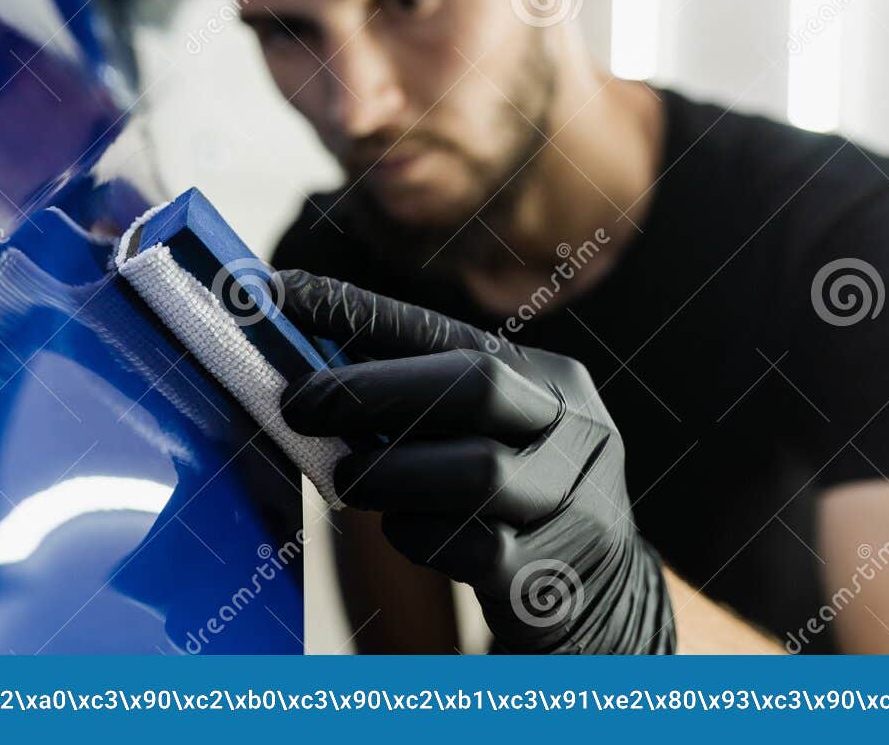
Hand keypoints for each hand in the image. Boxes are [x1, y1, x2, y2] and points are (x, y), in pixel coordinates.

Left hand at [276, 269, 674, 653]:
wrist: (603, 594)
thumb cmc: (514, 496)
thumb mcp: (494, 433)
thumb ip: (425, 399)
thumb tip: (307, 359)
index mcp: (553, 379)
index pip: (449, 332)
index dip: (365, 312)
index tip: (284, 295)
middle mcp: (575, 429)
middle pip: (476, 386)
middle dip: (374, 388)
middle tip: (298, 403)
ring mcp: (571, 502)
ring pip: (475, 472)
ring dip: (390, 470)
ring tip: (347, 478)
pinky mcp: (550, 574)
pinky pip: (470, 546)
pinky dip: (417, 534)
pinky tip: (400, 527)